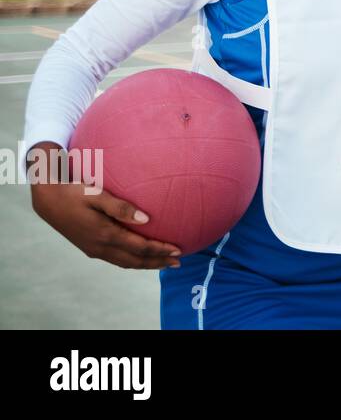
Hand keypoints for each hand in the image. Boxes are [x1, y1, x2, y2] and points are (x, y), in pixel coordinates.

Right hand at [29, 143, 181, 268]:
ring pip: (125, 263)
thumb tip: (147, 220)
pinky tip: (140, 256)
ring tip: (164, 263)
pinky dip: (133, 261)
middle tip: (178, 263)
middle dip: (158, 262)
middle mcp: (100, 247)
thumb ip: (121, 207)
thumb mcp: (97, 194)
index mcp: (105, 234)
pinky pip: (117, 259)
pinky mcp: (90, 247)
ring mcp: (94, 249)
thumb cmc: (74, 192)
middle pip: (135, 261)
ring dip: (146, 264)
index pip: (140, 247)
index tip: (178, 250)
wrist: (48, 200)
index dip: (160, 250)